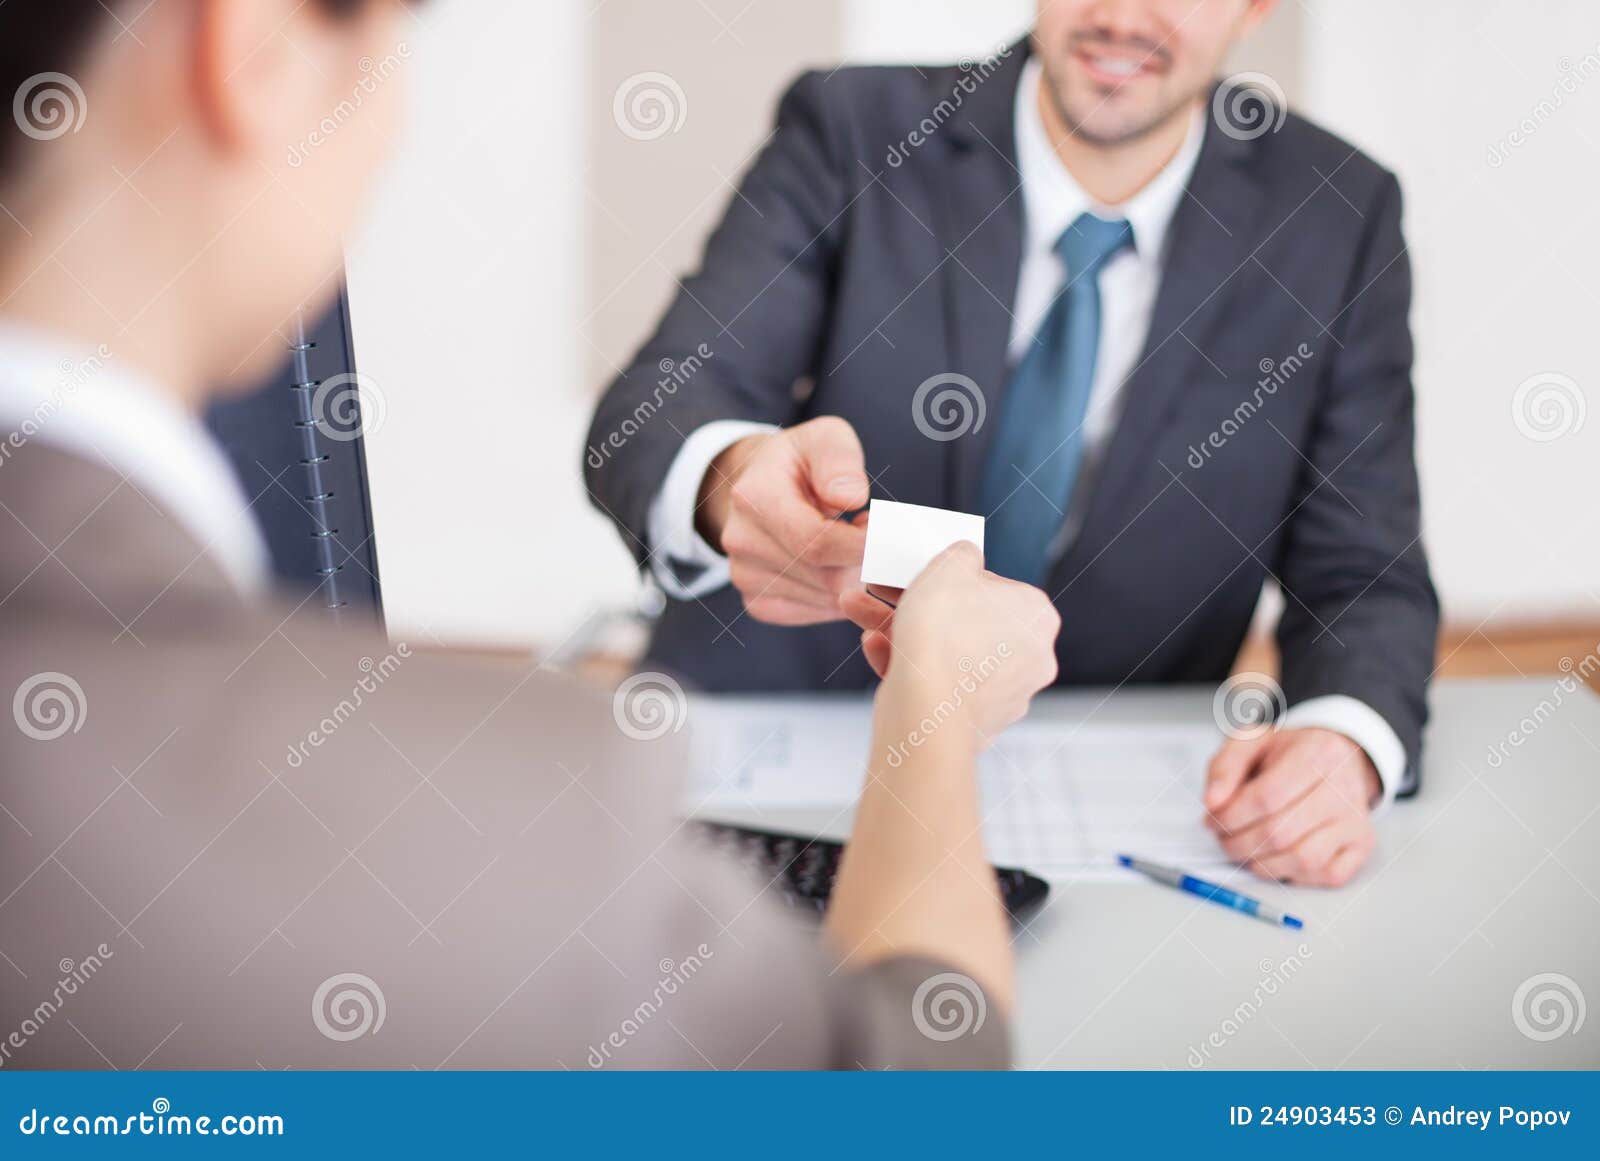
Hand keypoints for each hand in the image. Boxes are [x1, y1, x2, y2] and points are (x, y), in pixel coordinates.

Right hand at [694, 417, 868, 624]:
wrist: (760, 487)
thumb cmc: (802, 462)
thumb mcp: (825, 438)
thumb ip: (840, 461)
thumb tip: (851, 498)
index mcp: (754, 497)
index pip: (816, 541)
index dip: (863, 546)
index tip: (892, 535)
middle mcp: (741, 541)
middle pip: (825, 576)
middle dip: (865, 562)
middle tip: (876, 535)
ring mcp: (745, 576)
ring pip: (824, 599)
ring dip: (855, 578)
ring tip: (853, 544)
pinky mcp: (757, 602)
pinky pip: (814, 612)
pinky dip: (839, 596)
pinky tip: (839, 567)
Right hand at [841, 541, 1059, 739]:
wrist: (925, 708)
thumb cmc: (941, 632)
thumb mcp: (949, 565)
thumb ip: (963, 554)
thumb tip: (966, 557)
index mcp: (1036, 616)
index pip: (992, 587)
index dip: (950, 579)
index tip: (920, 576)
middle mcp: (1030, 658)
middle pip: (965, 622)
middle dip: (917, 607)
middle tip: (882, 593)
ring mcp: (1004, 695)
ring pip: (946, 654)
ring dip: (902, 634)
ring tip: (862, 620)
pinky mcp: (974, 723)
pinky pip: (938, 685)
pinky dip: (907, 668)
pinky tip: (875, 649)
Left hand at [1203, 726, 1380, 886]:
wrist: (1336, 758)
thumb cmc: (1290, 753)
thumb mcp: (1251, 742)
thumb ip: (1225, 767)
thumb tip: (1212, 802)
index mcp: (1318, 753)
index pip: (1266, 797)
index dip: (1230, 816)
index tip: (1212, 819)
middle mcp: (1344, 788)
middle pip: (1280, 833)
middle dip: (1238, 843)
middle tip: (1224, 838)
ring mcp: (1356, 820)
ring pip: (1303, 859)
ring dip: (1262, 864)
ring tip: (1245, 849)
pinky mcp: (1363, 845)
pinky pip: (1328, 874)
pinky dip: (1295, 874)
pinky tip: (1277, 858)